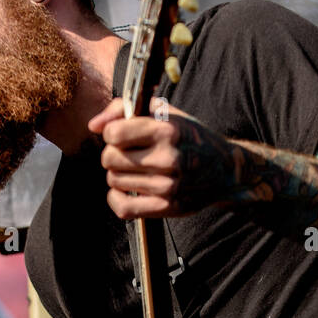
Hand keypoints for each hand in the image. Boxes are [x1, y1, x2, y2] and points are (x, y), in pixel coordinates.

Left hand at [87, 97, 232, 218]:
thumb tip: (93, 125)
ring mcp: (168, 186)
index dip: (111, 133)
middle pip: (109, 158)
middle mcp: (168, 158)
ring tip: (135, 170)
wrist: (224, 169)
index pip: (113, 134)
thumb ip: (124, 109)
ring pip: (114, 181)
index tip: (121, 135)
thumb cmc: (189, 137)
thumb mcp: (164, 113)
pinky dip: (117, 198)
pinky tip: (126, 189)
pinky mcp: (167, 207)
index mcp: (168, 130)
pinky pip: (123, 207)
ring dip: (118, 175)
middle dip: (113, 154)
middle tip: (127, 154)